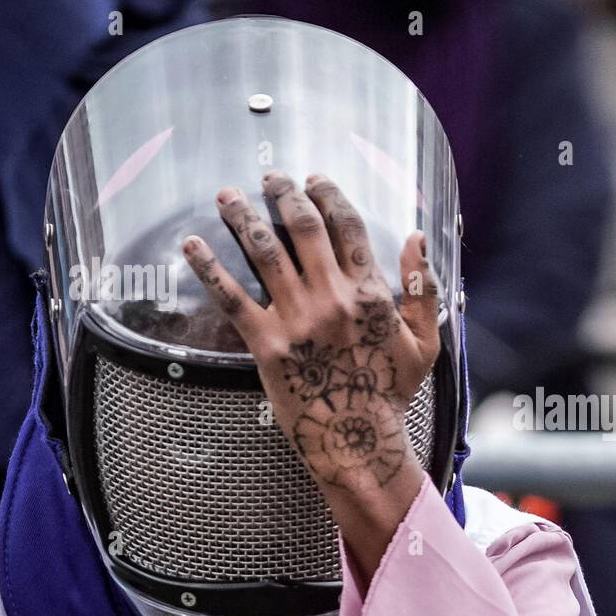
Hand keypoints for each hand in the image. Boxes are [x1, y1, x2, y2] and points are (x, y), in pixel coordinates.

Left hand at [182, 171, 441, 574]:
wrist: (358, 439)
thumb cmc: (391, 392)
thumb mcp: (424, 342)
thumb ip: (423, 289)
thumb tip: (418, 238)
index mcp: (371, 293)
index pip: (348, 227)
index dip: (329, 195)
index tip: (314, 179)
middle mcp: (333, 297)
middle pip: (304, 227)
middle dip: (284, 193)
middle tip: (270, 176)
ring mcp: (297, 319)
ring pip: (265, 251)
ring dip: (242, 216)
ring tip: (226, 195)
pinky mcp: (266, 343)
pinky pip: (231, 296)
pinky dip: (208, 266)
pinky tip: (191, 244)